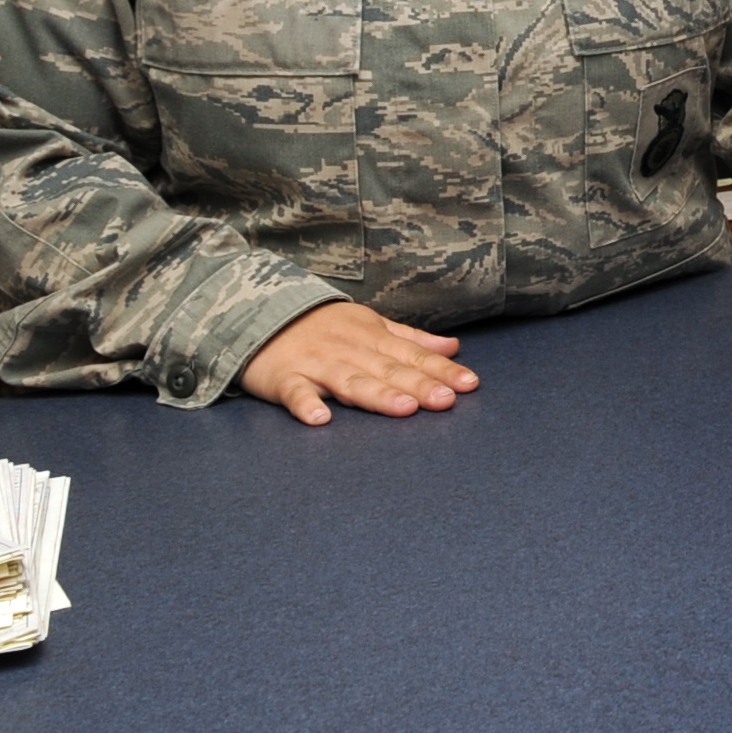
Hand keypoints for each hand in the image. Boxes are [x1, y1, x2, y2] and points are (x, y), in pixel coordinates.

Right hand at [240, 301, 478, 426]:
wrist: (262, 312)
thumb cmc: (325, 326)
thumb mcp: (372, 325)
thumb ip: (412, 339)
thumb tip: (453, 346)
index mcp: (373, 338)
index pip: (414, 356)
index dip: (442, 370)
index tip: (469, 385)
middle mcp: (350, 351)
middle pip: (388, 370)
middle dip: (418, 385)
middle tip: (445, 401)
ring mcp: (317, 365)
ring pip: (350, 381)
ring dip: (376, 395)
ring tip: (403, 408)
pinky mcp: (284, 379)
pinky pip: (295, 393)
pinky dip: (306, 405)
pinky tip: (321, 420)